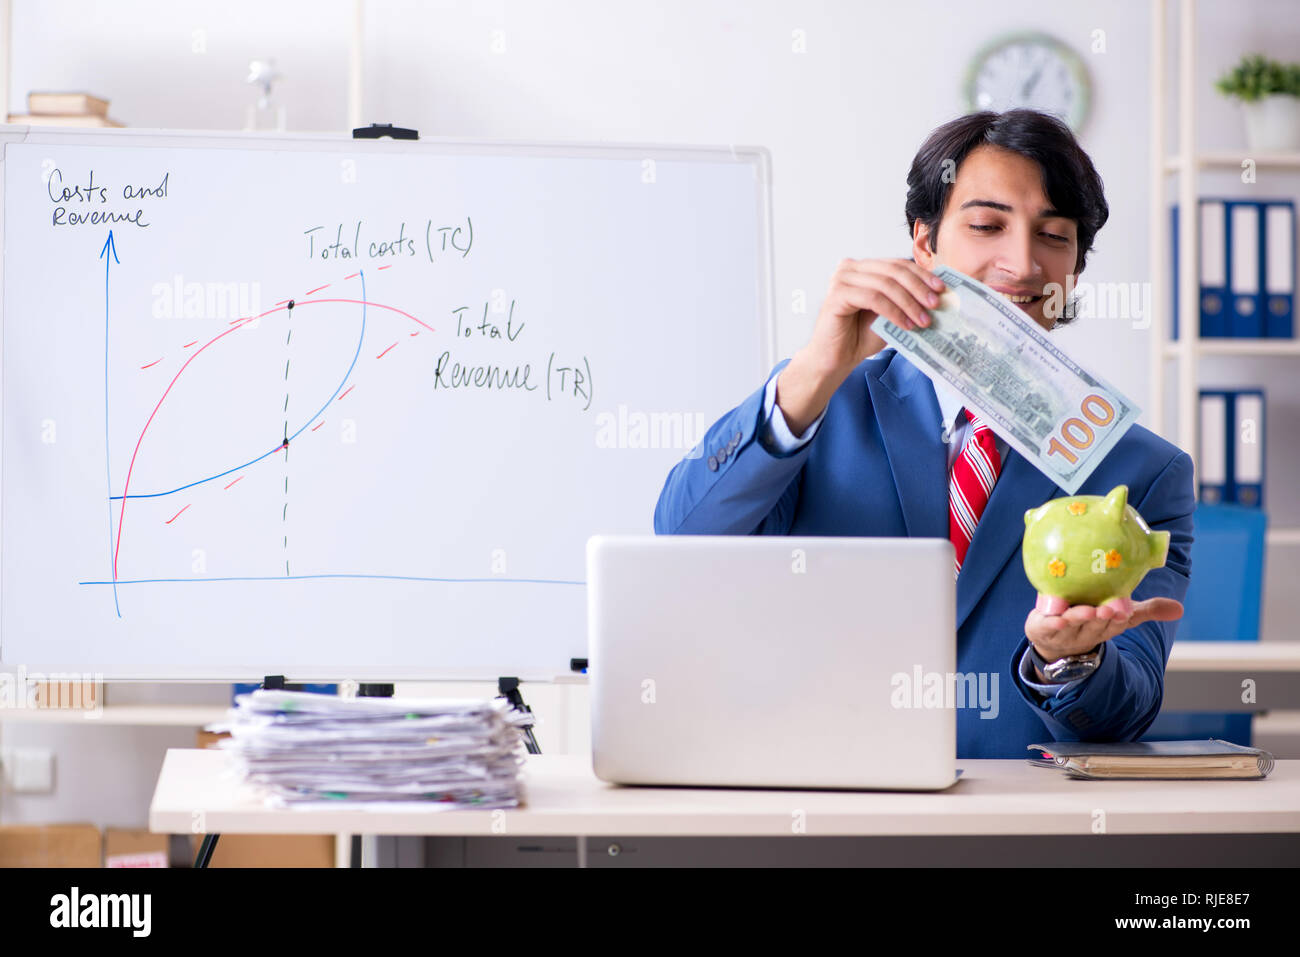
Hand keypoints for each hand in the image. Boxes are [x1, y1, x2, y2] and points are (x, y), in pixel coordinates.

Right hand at [775, 258, 945, 434]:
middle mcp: (850, 268)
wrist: (836, 358)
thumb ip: (906, 298)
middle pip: (893, 271)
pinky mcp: (837, 294)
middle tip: (935, 305)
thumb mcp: (891, 313)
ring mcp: (841, 279)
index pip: (897, 264)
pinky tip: (905, 324)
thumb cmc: (860, 336)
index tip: (941, 289)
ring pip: (885, 284)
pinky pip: (873, 298)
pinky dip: (893, 311)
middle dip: (918, 288)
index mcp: (863, 268)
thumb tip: (937, 292)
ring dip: (909, 303)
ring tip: (923, 320)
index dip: (921, 275)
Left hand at [1024, 594, 1183, 678]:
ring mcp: (1064, 631)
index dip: (1119, 616)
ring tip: (1086, 612)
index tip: (1124, 610)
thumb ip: (1147, 610)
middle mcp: (1087, 630)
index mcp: (1106, 625)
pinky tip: (1055, 617)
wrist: (1052, 637)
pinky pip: (1047, 626)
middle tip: (1107, 609)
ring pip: (1072, 624)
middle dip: (1102, 618)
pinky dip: (1052, 622)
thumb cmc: (1090, 619)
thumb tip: (1180, 609)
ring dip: (1079, 619)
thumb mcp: (1119, 614)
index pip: (1116, 622)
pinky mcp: (1042, 628)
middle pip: (1095, 624)